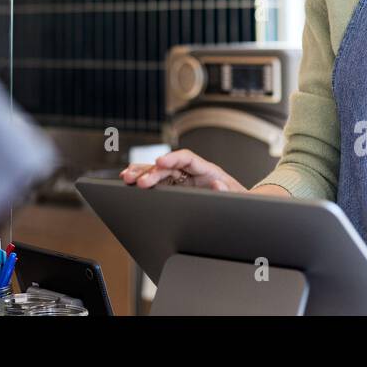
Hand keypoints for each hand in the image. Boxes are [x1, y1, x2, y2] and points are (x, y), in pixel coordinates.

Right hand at [119, 149, 245, 192]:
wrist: (239, 208)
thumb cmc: (238, 200)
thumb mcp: (239, 198)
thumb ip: (229, 191)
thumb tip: (218, 185)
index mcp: (208, 171)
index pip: (188, 159)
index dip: (173, 158)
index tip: (160, 162)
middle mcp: (193, 172)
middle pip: (170, 166)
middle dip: (152, 171)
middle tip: (138, 180)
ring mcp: (185, 179)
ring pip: (161, 172)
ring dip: (143, 173)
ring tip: (127, 177)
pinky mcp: (178, 188)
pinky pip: (159, 182)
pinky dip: (145, 180)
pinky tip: (132, 180)